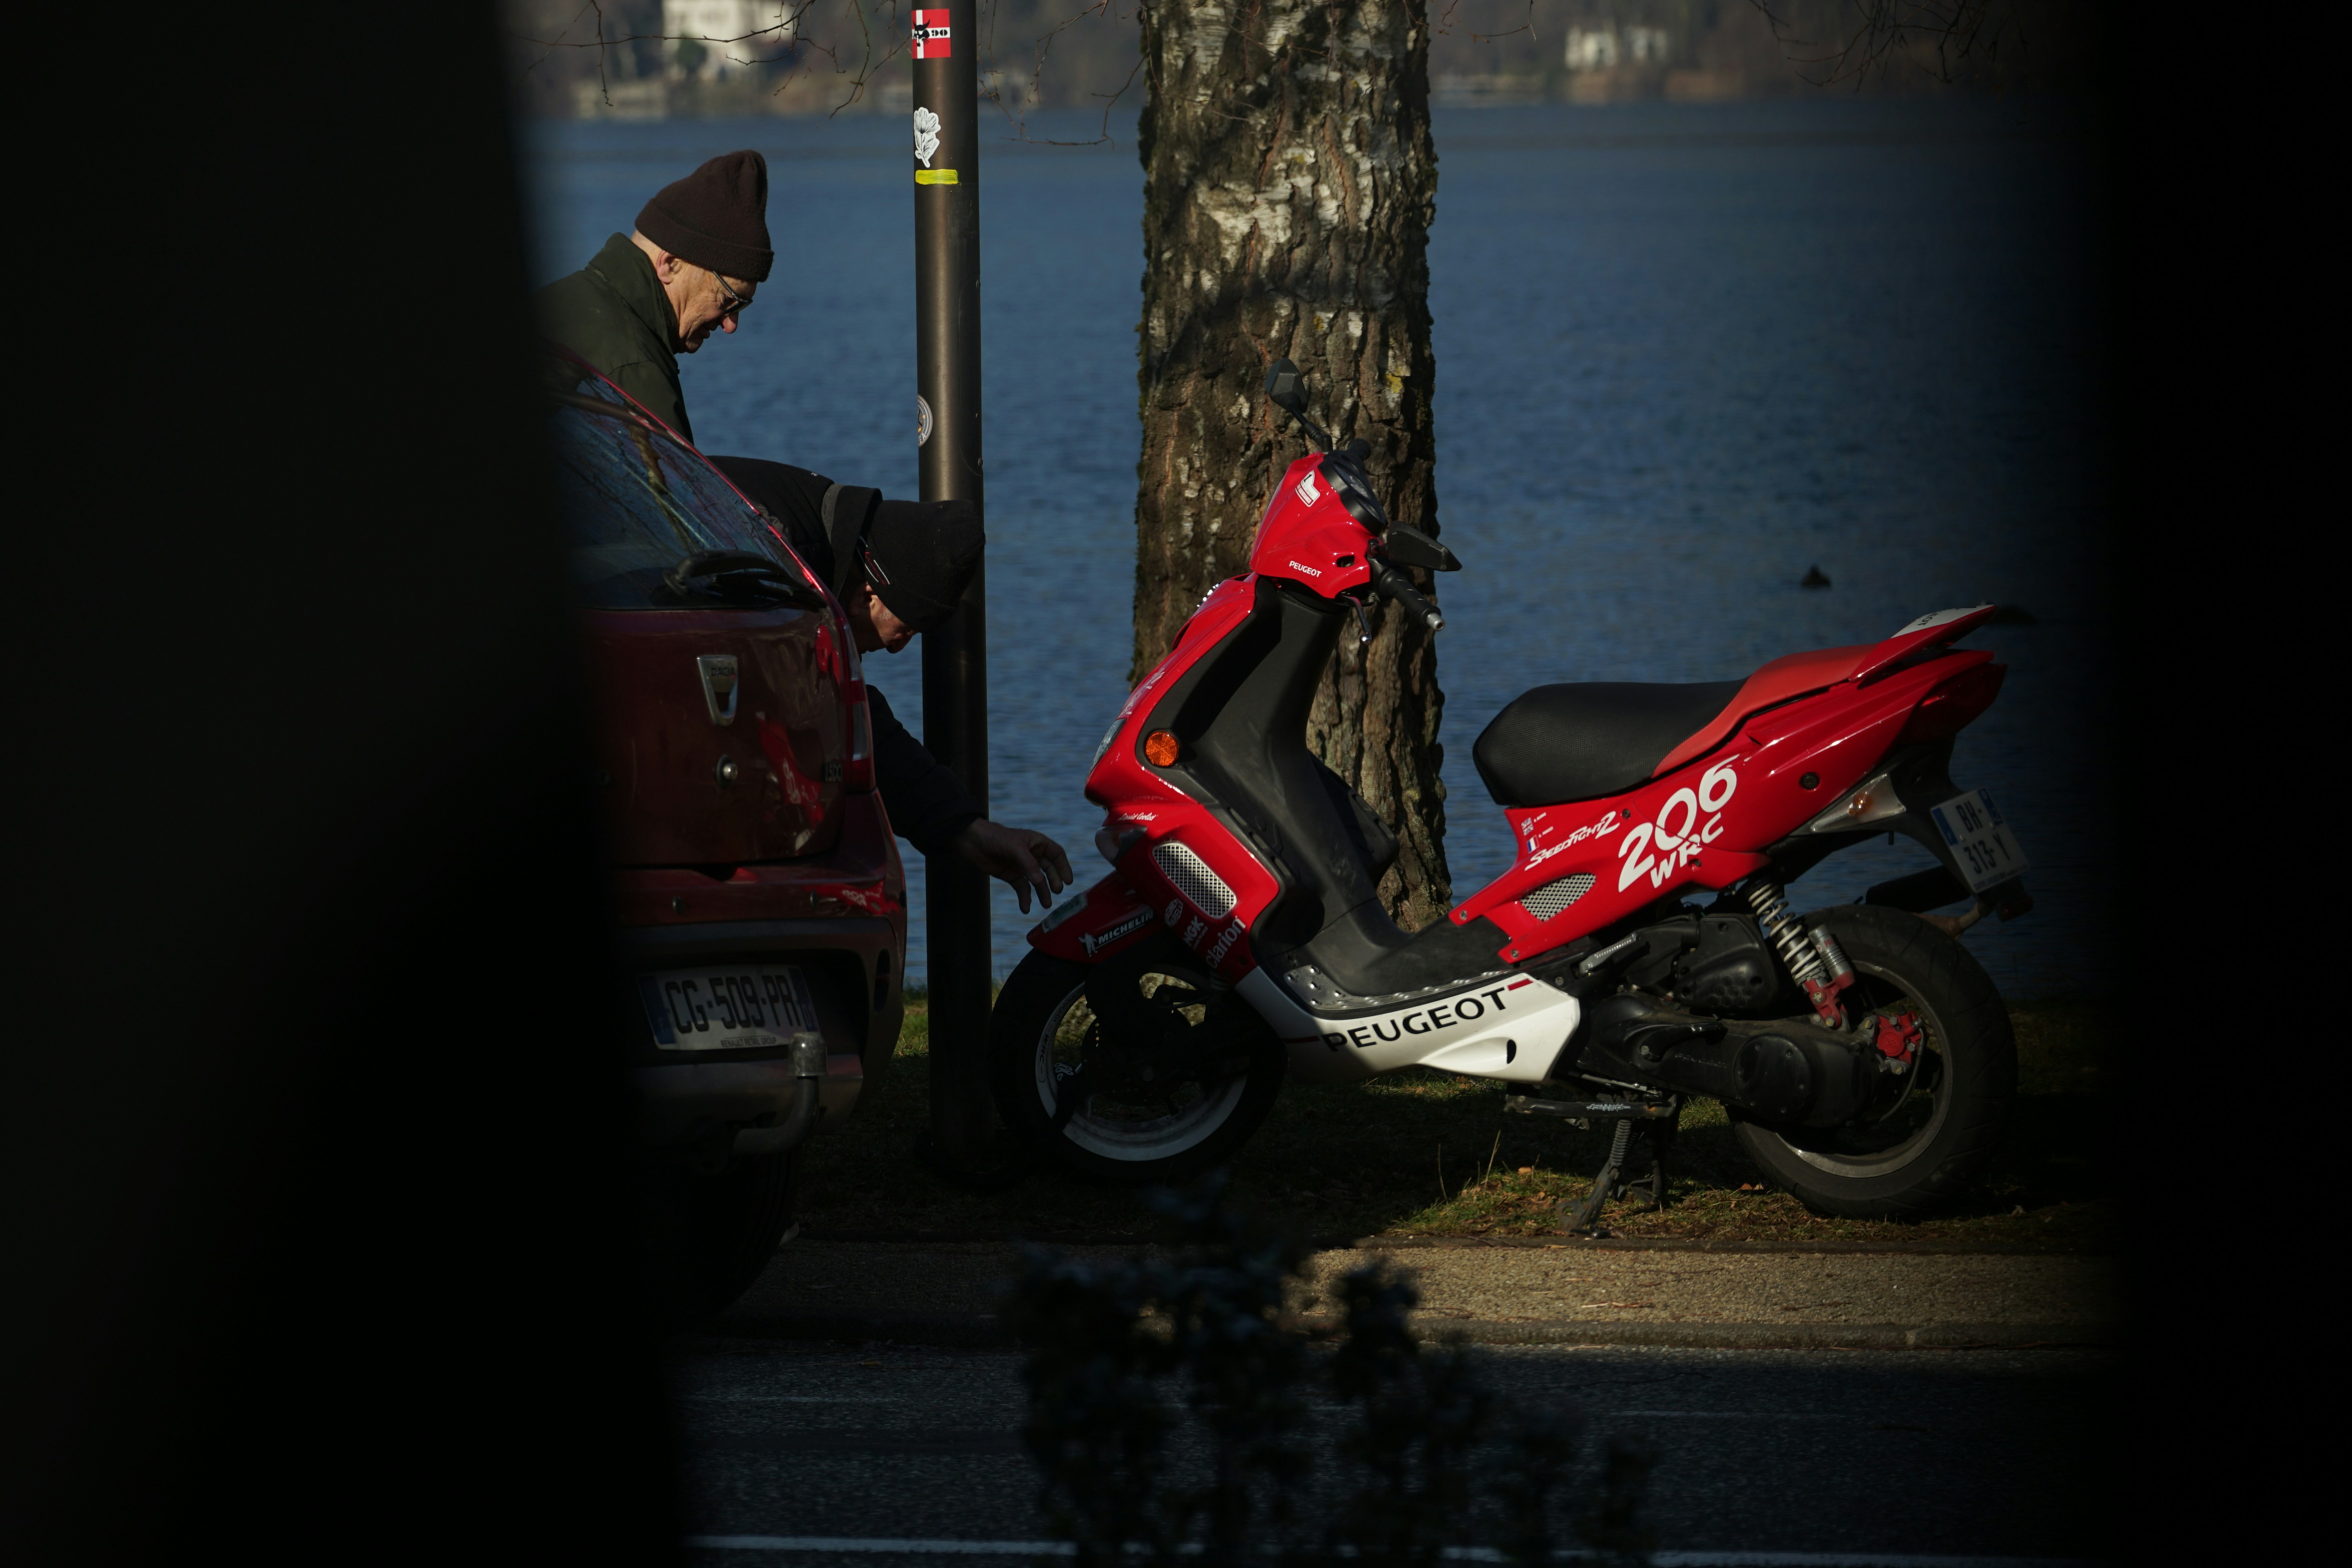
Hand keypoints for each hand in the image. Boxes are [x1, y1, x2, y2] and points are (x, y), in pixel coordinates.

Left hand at [954, 819, 1073, 912]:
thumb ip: (1029, 864)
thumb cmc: (995, 837)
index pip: (1056, 854)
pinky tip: (1025, 908)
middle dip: (1054, 881)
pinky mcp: (1010, 875)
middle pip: (1049, 869)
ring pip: (1036, 881)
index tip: (1068, 881)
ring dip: (1042, 893)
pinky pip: (1021, 888)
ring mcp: (1021, 865)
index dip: (1063, 867)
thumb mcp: (1015, 847)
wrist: (971, 841)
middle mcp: (1031, 854)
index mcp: (1036, 842)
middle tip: (1057, 893)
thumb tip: (1040, 881)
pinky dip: (1024, 898)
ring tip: (1046, 905)